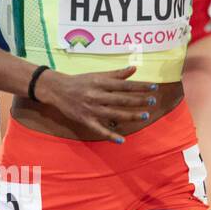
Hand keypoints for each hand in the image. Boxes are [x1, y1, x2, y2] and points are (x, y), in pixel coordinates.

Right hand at [37, 65, 159, 141]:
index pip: (124, 85)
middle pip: (121, 99)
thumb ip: (116, 74)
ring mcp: (91, 109)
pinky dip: (110, 136)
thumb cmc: (79, 81)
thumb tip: (134, 69)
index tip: (153, 87)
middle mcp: (97, 96)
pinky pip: (99, 130)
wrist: (57, 90)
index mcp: (100, 83)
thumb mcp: (97, 75)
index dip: (140, 86)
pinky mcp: (85, 120)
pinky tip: (122, 140)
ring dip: (130, 115)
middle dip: (138, 100)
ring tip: (145, 116)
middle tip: (153, 101)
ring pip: (114, 114)